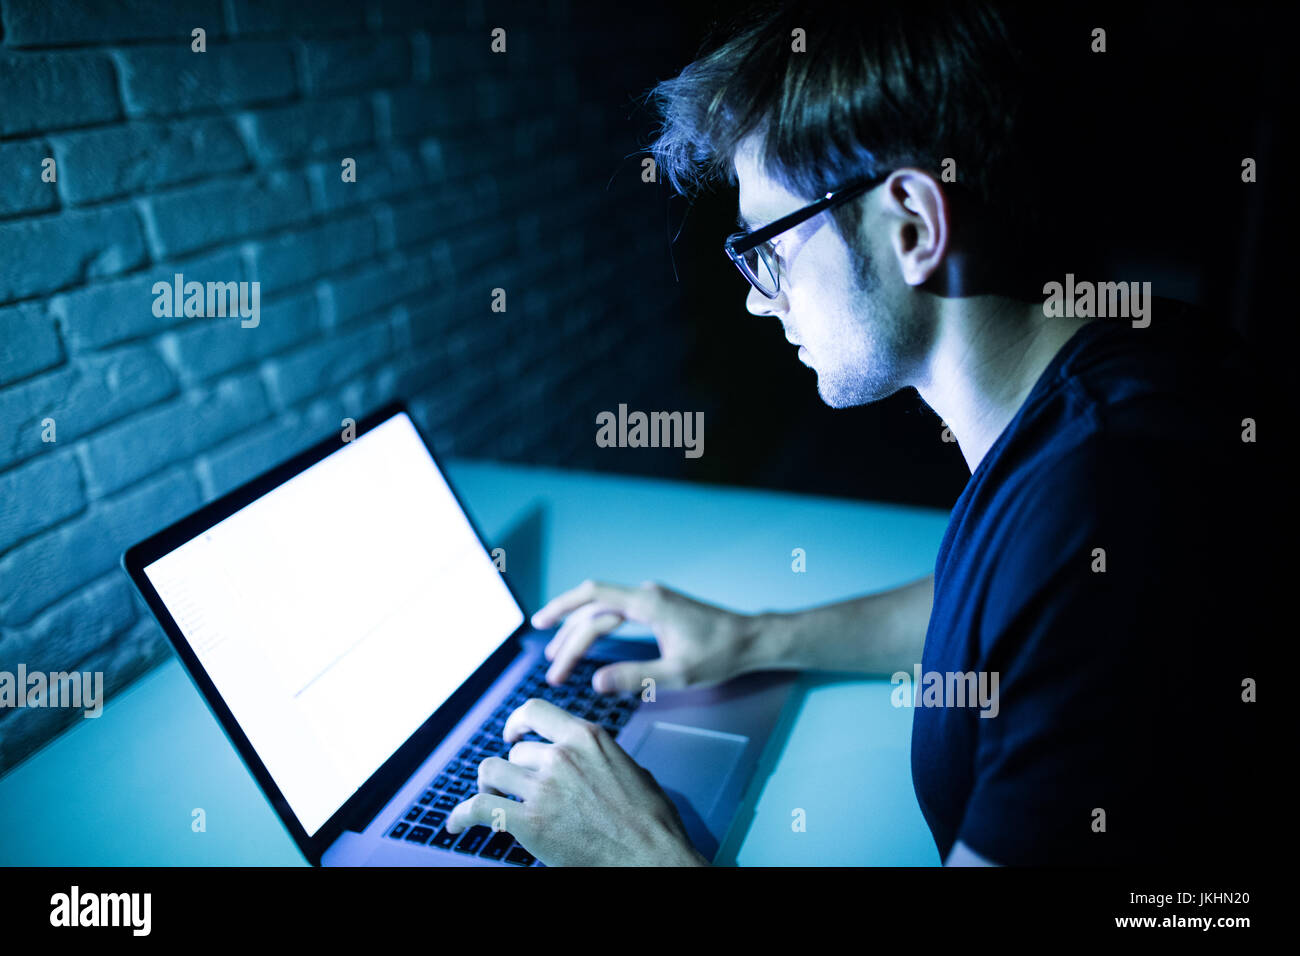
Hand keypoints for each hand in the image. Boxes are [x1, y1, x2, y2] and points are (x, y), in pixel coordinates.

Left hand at [445, 699, 707, 865]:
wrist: (653, 858)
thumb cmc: (652, 822)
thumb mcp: (631, 769)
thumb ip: (600, 757)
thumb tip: (588, 761)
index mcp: (587, 737)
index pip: (534, 711)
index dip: (516, 722)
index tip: (512, 734)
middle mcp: (561, 755)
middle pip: (515, 752)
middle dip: (515, 772)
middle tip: (517, 790)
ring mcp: (543, 787)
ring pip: (492, 772)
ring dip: (490, 786)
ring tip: (491, 799)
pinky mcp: (529, 822)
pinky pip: (477, 808)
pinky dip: (461, 816)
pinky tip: (456, 824)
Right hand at [532, 579, 759, 691]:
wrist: (751, 640)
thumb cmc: (720, 654)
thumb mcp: (677, 673)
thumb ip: (634, 676)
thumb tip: (595, 681)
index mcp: (648, 603)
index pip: (593, 598)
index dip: (562, 610)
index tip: (540, 627)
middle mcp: (646, 595)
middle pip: (594, 609)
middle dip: (569, 636)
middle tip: (552, 669)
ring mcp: (652, 600)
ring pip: (604, 611)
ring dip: (580, 633)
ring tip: (560, 658)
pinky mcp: (657, 608)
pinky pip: (617, 613)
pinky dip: (598, 627)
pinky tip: (588, 642)